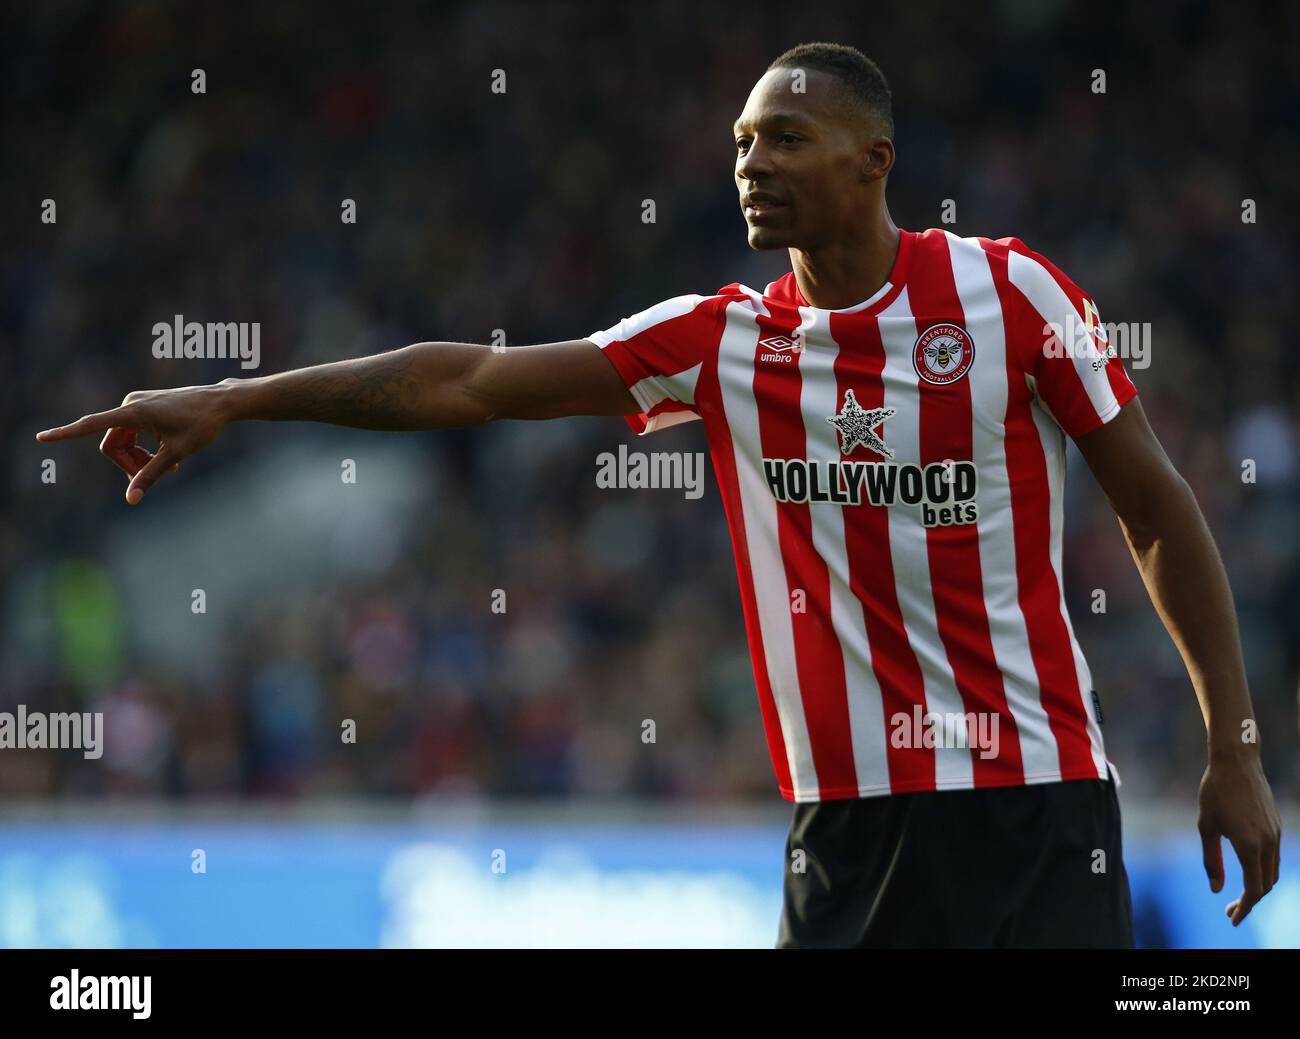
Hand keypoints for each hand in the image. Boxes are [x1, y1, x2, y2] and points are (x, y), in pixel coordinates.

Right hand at [36, 382, 235, 503]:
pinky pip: (132, 433)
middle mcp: (130, 404)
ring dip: (139, 459)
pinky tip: (167, 457)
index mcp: (134, 412)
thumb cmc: (202, 425)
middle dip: (129, 464)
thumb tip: (130, 499)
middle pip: (112, 444)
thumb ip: (150, 476)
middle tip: (158, 477)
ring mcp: (137, 404)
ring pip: (122, 441)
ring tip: (169, 469)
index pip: (92, 425)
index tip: (42, 437)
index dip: (66, 433)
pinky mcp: (144, 406)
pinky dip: (144, 448)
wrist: (221, 403)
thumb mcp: (176, 454)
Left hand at [1198, 751, 1281, 925]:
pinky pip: (1274, 858)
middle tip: (1229, 910)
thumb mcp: (1205, 827)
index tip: (1232, 919)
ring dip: (1258, 888)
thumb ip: (1211, 860)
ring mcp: (1276, 834)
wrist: (1237, 762)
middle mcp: (1268, 843)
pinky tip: (1247, 871)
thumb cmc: (1214, 792)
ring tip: (1237, 895)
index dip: (1244, 908)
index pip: (1253, 889)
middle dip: (1249, 902)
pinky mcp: (1277, 826)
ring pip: (1273, 873)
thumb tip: (1216, 889)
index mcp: (1250, 846)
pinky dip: (1263, 871)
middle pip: (1266, 886)